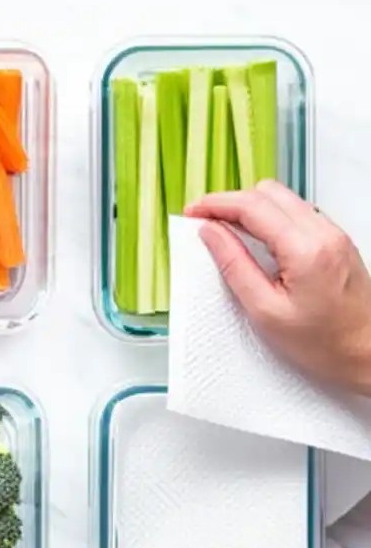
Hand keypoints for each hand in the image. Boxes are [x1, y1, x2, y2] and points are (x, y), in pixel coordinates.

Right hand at [187, 180, 370, 393]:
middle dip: (232, 202)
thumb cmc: (324, 343)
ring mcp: (335, 234)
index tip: (193, 212)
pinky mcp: (337, 242)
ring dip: (252, 208)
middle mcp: (325, 233)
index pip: (253, 206)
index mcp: (306, 249)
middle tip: (206, 220)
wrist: (369, 354)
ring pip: (284, 198)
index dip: (216, 204)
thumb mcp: (265, 311)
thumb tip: (211, 233)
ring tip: (227, 231)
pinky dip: (271, 218)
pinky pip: (298, 213)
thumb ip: (235, 265)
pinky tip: (256, 240)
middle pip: (269, 193)